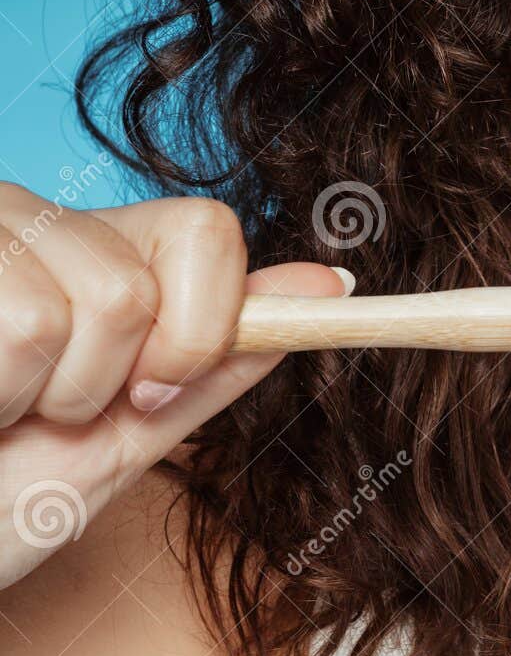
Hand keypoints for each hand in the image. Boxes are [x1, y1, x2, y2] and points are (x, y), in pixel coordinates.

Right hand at [0, 183, 351, 589]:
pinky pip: (20, 321)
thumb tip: (334, 287)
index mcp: (95, 253)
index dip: (200, 325)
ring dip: (39, 393)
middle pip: (140, 286)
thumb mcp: (122, 435)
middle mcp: (29, 220)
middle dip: (101, 383)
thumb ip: (216, 361)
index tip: (144, 389)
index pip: (207, 230)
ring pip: (86, 304)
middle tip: (32, 409)